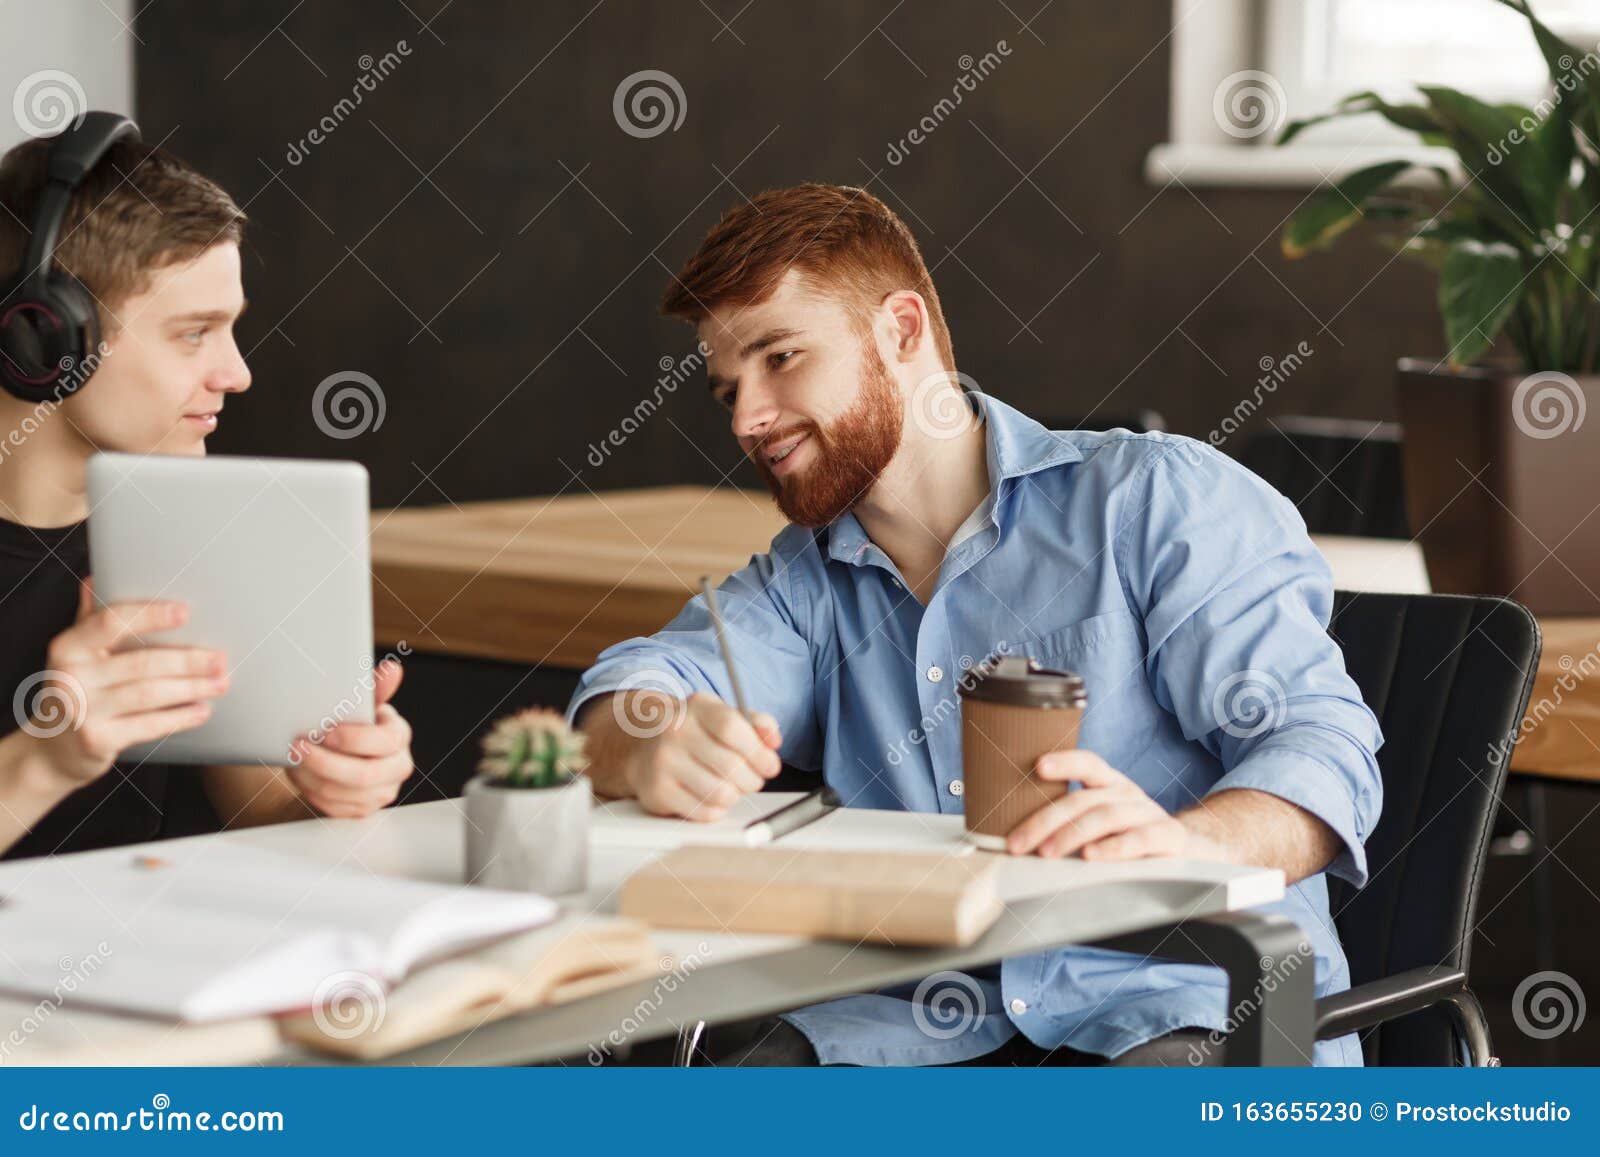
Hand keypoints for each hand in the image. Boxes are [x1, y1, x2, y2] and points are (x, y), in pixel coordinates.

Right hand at [29, 578, 228, 787]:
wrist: (52, 750)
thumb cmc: (78, 690)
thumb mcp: (77, 655)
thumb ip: (90, 620)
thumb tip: (97, 579)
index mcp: (68, 646)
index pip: (111, 621)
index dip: (150, 615)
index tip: (186, 612)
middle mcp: (70, 676)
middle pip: (142, 663)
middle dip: (188, 660)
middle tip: (221, 658)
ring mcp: (81, 711)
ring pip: (150, 694)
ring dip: (192, 688)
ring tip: (221, 683)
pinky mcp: (95, 741)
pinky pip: (148, 726)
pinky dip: (180, 718)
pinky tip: (202, 711)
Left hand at [285, 658, 413, 818]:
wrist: (352, 752)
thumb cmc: (357, 723)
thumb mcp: (365, 704)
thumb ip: (375, 688)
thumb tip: (392, 670)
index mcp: (399, 737)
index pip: (383, 742)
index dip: (353, 739)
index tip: (325, 731)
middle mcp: (397, 768)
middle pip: (363, 776)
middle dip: (325, 762)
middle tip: (298, 747)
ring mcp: (381, 793)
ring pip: (342, 794)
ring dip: (311, 776)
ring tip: (293, 758)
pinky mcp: (363, 810)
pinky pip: (333, 807)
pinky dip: (310, 790)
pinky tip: (300, 773)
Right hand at [620, 691, 781, 820]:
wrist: (645, 747)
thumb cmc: (695, 733)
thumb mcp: (723, 716)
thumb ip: (755, 724)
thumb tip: (773, 740)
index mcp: (697, 707)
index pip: (732, 728)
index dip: (758, 752)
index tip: (771, 766)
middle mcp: (675, 731)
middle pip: (731, 765)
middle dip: (753, 780)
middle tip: (753, 780)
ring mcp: (663, 762)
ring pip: (720, 793)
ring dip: (736, 795)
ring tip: (731, 788)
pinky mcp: (657, 791)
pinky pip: (704, 812)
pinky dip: (717, 810)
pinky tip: (712, 798)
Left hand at [1005, 749, 1232, 862]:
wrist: (1195, 853)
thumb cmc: (1135, 836)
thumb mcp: (1106, 820)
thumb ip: (1072, 820)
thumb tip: (1022, 836)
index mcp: (1112, 785)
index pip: (1089, 764)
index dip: (1065, 762)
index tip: (1037, 766)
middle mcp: (1129, 794)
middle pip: (1083, 800)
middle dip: (1046, 821)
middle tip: (1018, 843)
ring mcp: (1149, 814)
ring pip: (1105, 817)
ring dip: (1071, 835)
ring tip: (1047, 853)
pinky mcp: (1169, 838)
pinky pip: (1139, 840)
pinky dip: (1113, 848)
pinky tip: (1091, 857)